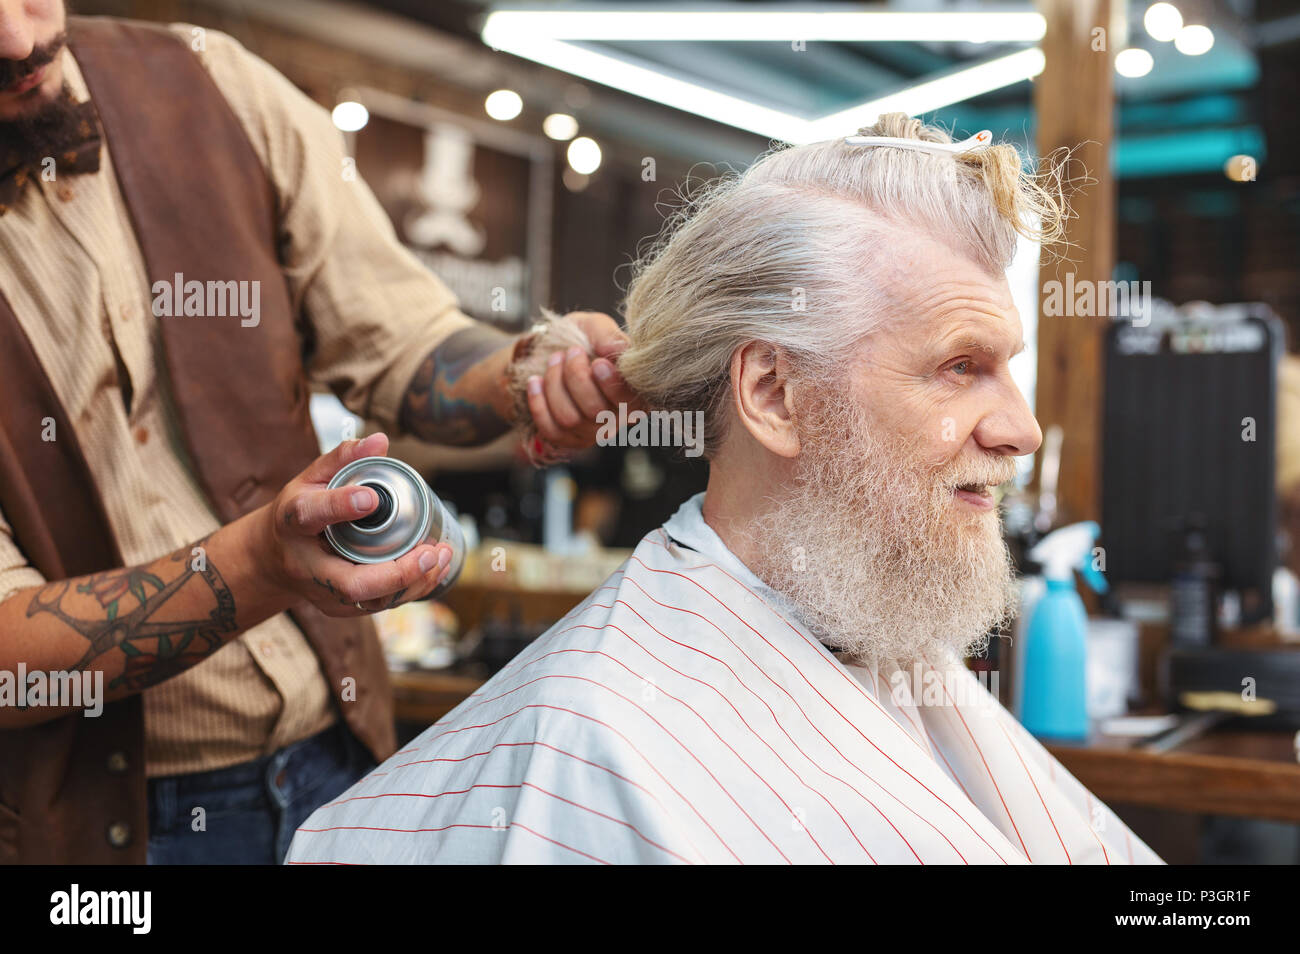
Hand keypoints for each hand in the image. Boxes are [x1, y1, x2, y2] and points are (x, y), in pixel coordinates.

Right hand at [258, 433, 454, 615]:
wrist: (274, 557)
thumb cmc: (300, 512)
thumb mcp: (312, 478)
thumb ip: (344, 458)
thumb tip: (380, 440)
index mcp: (294, 523)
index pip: (310, 515)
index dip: (339, 507)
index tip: (370, 498)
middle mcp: (307, 566)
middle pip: (350, 583)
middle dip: (396, 573)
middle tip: (430, 552)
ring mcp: (324, 594)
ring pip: (372, 601)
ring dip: (413, 583)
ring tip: (441, 556)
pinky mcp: (341, 608)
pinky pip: (381, 605)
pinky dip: (412, 589)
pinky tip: (435, 569)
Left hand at [524, 311, 645, 453]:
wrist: (554, 349)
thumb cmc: (583, 339)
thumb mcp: (596, 326)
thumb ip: (608, 335)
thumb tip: (616, 350)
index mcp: (634, 393)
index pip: (629, 401)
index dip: (612, 385)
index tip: (597, 362)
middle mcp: (616, 418)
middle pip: (595, 411)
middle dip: (576, 377)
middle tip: (571, 352)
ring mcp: (590, 432)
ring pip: (569, 419)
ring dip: (555, 384)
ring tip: (554, 360)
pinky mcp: (566, 438)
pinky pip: (549, 429)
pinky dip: (538, 402)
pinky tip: (535, 381)